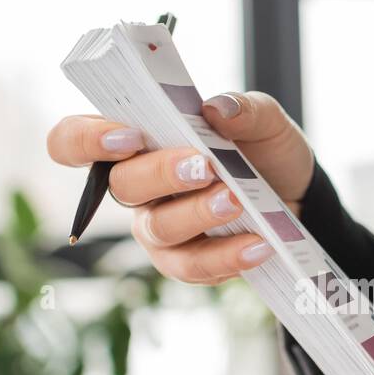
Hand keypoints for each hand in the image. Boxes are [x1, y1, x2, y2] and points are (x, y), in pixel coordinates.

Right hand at [46, 91, 313, 284]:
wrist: (298, 195)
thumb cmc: (262, 150)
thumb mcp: (263, 119)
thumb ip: (243, 108)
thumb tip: (216, 108)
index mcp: (136, 141)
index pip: (75, 140)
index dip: (86, 140)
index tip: (129, 136)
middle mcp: (137, 187)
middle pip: (123, 185)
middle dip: (161, 174)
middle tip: (204, 166)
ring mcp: (158, 228)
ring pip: (159, 229)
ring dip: (197, 215)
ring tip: (236, 201)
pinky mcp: (186, 262)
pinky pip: (194, 266)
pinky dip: (227, 256)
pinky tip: (258, 244)